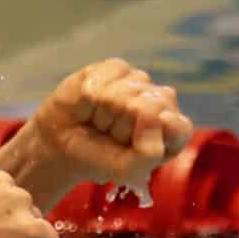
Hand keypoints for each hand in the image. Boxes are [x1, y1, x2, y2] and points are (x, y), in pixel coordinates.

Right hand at [0, 59, 194, 201]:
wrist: (60, 144)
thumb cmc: (98, 158)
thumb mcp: (126, 169)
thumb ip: (149, 152)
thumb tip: (155, 114)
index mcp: (171, 133)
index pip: (178, 127)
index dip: (155, 135)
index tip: (134, 145)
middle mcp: (160, 104)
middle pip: (154, 107)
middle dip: (124, 128)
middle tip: (111, 136)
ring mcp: (139, 84)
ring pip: (129, 92)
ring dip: (107, 114)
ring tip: (99, 122)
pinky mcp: (117, 68)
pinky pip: (110, 77)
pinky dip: (94, 95)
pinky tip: (90, 103)